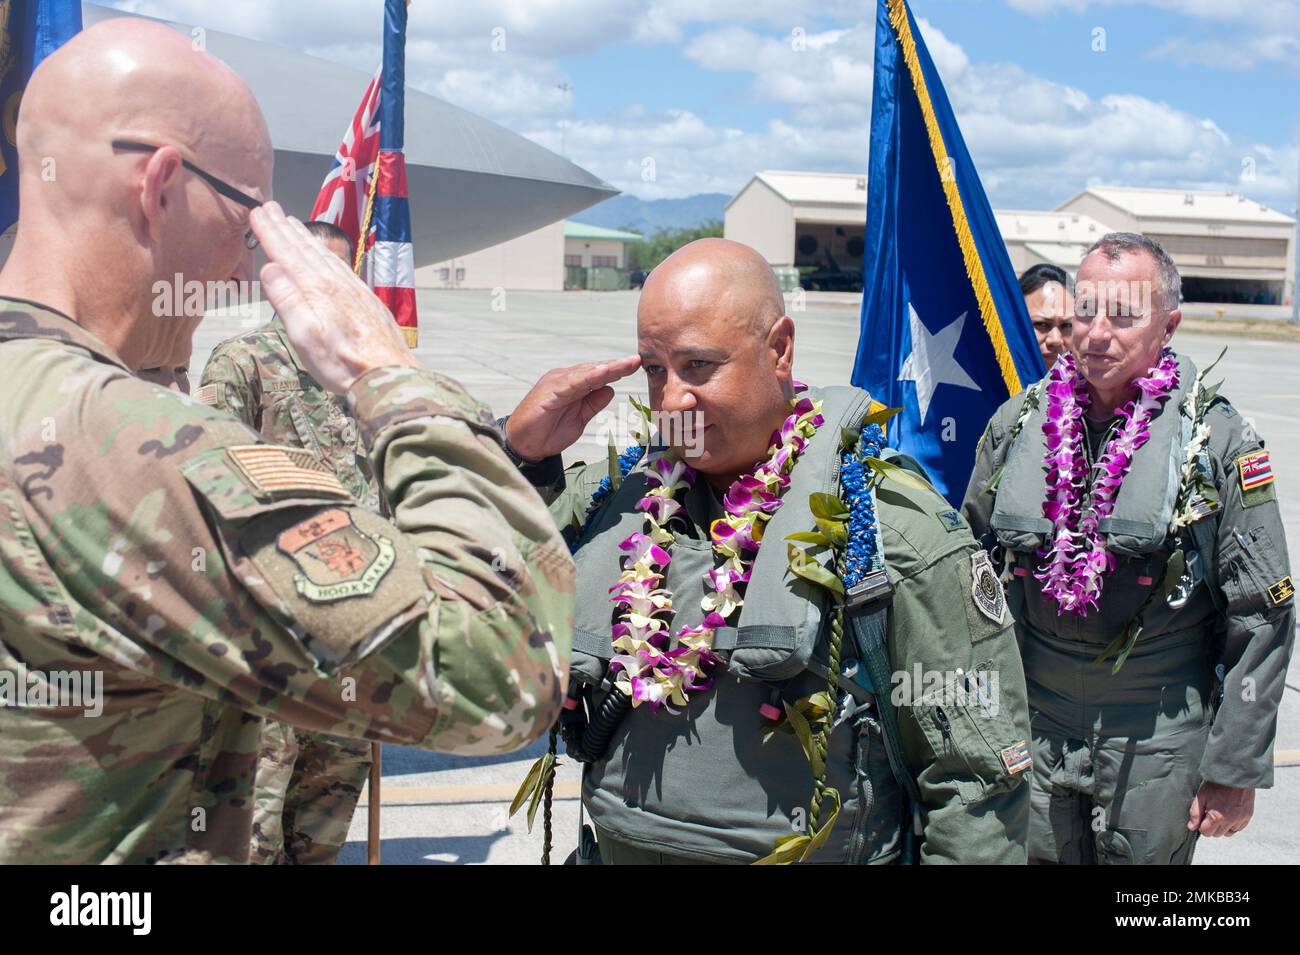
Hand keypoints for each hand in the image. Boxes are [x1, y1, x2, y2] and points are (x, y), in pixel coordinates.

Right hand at [250, 202, 418, 394]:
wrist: (389, 374)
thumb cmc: (344, 363)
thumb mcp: (305, 338)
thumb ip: (288, 301)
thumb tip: (270, 268)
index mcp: (316, 290)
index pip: (286, 254)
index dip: (270, 233)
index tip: (256, 212)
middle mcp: (335, 283)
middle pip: (304, 249)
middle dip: (284, 227)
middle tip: (269, 207)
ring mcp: (352, 289)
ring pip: (323, 254)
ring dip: (305, 237)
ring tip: (292, 222)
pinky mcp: (364, 298)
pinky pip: (339, 265)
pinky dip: (326, 253)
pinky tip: (324, 253)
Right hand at [505, 356, 641, 461]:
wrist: (524, 445)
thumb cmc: (548, 432)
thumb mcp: (579, 419)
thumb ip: (593, 404)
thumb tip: (611, 390)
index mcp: (572, 385)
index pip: (598, 375)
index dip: (617, 370)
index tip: (636, 365)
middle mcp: (564, 379)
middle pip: (595, 370)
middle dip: (616, 366)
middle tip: (637, 360)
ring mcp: (556, 383)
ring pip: (586, 373)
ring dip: (607, 368)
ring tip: (625, 364)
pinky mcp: (549, 391)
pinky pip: (573, 383)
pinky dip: (588, 377)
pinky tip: (603, 373)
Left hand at [1187, 782, 1253, 836]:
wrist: (1235, 775)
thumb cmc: (1216, 784)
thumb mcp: (1201, 796)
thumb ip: (1195, 813)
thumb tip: (1191, 827)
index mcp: (1216, 817)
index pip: (1206, 833)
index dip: (1202, 825)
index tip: (1202, 816)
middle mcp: (1230, 821)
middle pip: (1217, 834)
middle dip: (1211, 826)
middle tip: (1210, 812)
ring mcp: (1240, 820)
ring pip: (1228, 833)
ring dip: (1222, 827)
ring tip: (1220, 813)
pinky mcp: (1248, 817)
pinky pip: (1238, 828)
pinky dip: (1233, 824)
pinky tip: (1229, 813)